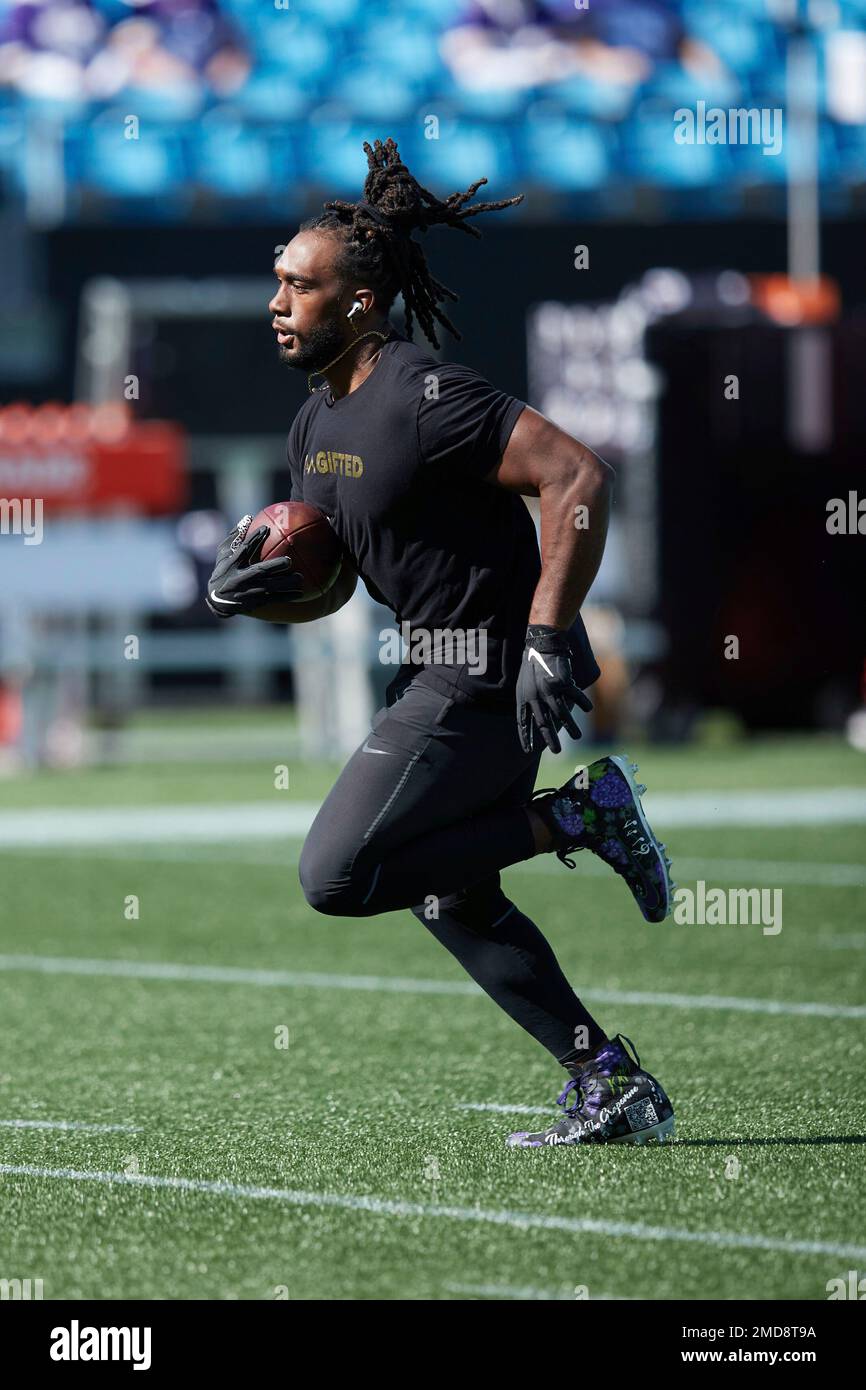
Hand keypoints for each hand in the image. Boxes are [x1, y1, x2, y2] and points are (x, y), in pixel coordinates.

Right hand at [205, 515, 304, 618]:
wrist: (217, 600)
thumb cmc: (222, 571)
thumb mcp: (223, 554)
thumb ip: (234, 537)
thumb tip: (248, 518)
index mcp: (232, 564)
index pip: (243, 550)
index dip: (253, 539)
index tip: (265, 529)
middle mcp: (239, 578)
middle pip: (259, 571)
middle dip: (274, 566)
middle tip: (289, 560)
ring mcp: (248, 592)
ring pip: (269, 587)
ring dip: (285, 583)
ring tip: (300, 578)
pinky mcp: (255, 602)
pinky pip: (273, 599)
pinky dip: (286, 597)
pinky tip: (300, 594)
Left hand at [516, 624, 592, 753]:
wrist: (542, 645)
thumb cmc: (533, 666)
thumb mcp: (524, 684)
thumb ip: (530, 702)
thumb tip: (537, 720)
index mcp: (523, 697)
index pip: (522, 722)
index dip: (525, 736)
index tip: (527, 751)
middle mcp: (535, 696)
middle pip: (543, 722)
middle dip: (550, 739)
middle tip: (556, 752)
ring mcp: (548, 689)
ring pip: (561, 713)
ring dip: (570, 727)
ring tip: (577, 737)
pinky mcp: (562, 682)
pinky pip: (574, 696)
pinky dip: (582, 703)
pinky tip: (588, 709)